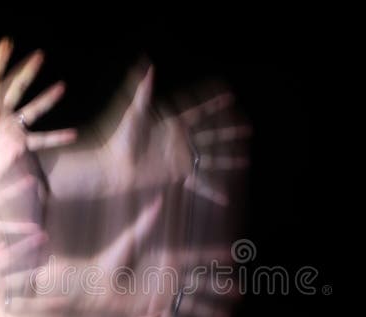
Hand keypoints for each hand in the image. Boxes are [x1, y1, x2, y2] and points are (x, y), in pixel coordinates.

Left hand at [99, 66, 249, 204]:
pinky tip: (225, 198)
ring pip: (212, 159)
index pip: (199, 112)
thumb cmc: (122, 140)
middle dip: (230, 133)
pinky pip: (200, 183)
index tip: (230, 97)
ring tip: (245, 161)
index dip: (214, 105)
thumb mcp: (135, 114)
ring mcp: (182, 159)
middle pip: (212, 136)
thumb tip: (149, 68)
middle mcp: (181, 142)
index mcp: (173, 124)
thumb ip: (144, 93)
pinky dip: (213, 191)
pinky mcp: (179, 175)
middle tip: (248, 129)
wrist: (116, 167)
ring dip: (229, 160)